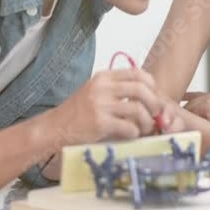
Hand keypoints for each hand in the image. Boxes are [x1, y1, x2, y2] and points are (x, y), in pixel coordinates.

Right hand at [44, 68, 165, 147]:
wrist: (53, 128)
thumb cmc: (77, 113)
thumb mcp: (95, 92)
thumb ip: (116, 90)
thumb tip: (147, 95)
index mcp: (103, 77)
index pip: (137, 73)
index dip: (151, 85)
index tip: (155, 96)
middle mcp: (102, 87)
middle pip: (141, 89)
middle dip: (154, 103)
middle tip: (155, 114)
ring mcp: (100, 105)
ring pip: (138, 109)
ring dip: (147, 121)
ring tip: (145, 128)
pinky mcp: (100, 123)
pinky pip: (129, 127)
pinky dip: (135, 133)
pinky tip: (131, 136)